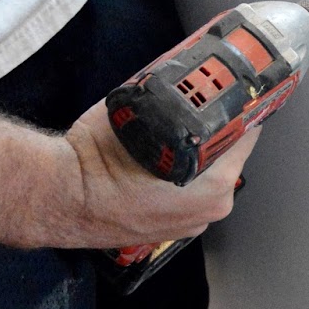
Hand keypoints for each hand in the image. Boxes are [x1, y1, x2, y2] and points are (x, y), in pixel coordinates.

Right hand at [31, 101, 259, 250]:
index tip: (234, 95)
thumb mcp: (143, 112)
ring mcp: (191, 224)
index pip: (247, 135)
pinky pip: (186, 196)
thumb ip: (174, 99)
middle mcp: (211, 208)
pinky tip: (161, 165)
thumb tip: (187, 77)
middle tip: (199, 111)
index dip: (239, 112)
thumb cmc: (98, 158)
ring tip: (175, 137)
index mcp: (215, 183)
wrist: (61, 196)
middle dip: (217, 135)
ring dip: (199, 159)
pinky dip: (181, 180)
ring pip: (208, 178)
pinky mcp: (169, 232)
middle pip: (228, 157)